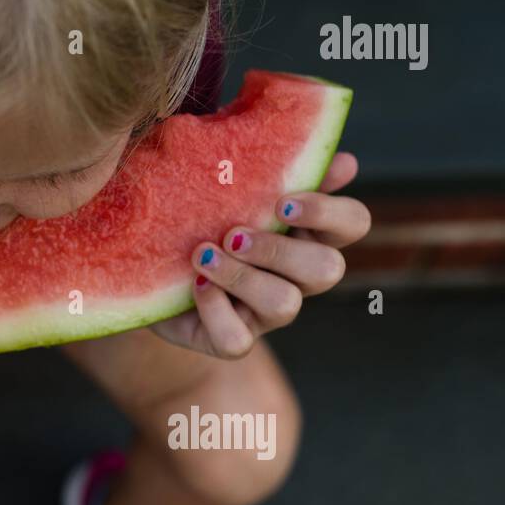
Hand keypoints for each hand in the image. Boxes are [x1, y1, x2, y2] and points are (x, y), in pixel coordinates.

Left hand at [150, 152, 370, 358]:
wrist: (151, 263)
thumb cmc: (201, 215)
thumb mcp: (232, 188)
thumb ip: (279, 172)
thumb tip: (347, 163)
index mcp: (306, 233)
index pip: (353, 223)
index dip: (328, 214)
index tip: (282, 203)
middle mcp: (295, 277)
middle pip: (327, 270)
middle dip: (279, 250)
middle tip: (233, 233)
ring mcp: (265, 314)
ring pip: (284, 305)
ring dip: (241, 276)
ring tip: (202, 254)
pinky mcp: (230, 340)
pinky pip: (236, 340)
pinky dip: (215, 310)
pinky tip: (194, 284)